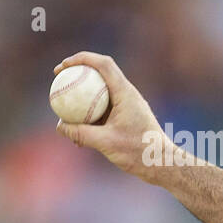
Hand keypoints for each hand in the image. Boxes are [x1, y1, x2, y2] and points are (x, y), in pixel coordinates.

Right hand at [53, 52, 165, 182]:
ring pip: (100, 92)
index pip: (104, 64)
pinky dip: (90, 114)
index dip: (82, 59)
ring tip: (63, 107)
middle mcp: (128, 95)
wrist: (163, 164)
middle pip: (100, 73)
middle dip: (78, 72)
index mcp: (126, 94)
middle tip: (58, 79)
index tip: (63, 67)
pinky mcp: (126, 117)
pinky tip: (77, 133)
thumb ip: (81, 133)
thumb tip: (60, 126)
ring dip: (82, 96)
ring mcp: (128, 106)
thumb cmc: (140, 153)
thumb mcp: (106, 143)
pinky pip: (103, 109)